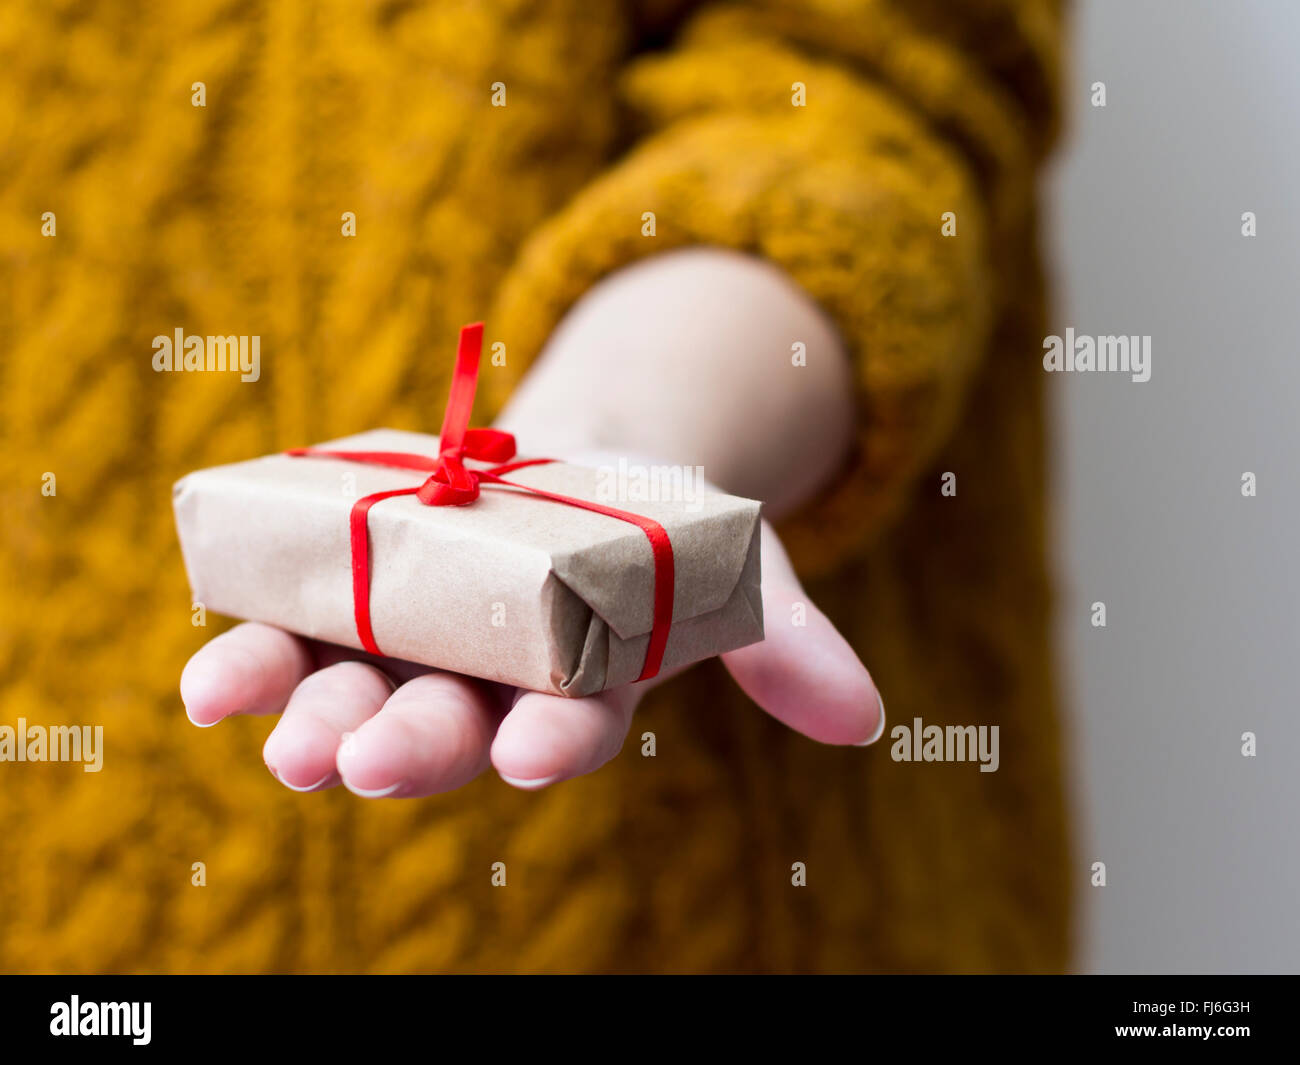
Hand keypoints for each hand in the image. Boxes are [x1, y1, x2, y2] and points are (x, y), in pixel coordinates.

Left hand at [180, 247, 884, 794]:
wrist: (557, 464)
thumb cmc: (647, 528)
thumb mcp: (726, 563)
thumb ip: (786, 639)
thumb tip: (866, 719)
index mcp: (571, 682)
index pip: (569, 723)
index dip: (553, 737)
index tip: (533, 752)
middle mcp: (479, 683)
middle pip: (446, 723)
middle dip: (412, 744)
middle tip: (372, 764)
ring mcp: (402, 645)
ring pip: (355, 695)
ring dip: (315, 717)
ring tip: (284, 740)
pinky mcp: (341, 596)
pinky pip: (287, 637)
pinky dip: (247, 662)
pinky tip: (209, 688)